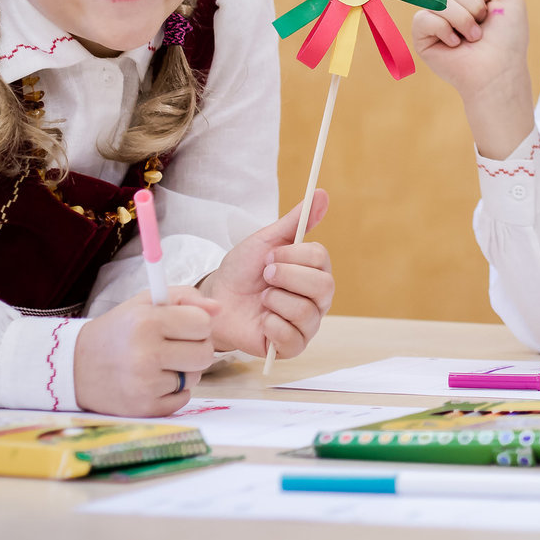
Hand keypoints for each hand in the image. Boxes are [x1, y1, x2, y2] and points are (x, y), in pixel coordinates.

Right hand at [74, 289, 219, 415]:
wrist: (75, 367)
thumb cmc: (118, 330)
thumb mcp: (145, 303)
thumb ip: (184, 297)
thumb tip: (219, 309)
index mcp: (147, 322)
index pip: (203, 324)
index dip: (196, 324)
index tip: (182, 326)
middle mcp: (146, 354)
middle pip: (206, 354)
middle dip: (195, 348)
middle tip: (174, 346)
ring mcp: (145, 385)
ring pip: (195, 377)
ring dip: (183, 370)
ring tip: (158, 363)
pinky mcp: (145, 408)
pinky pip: (183, 399)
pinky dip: (173, 391)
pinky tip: (152, 381)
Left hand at [198, 190, 334, 358]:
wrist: (216, 301)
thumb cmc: (242, 271)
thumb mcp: (266, 241)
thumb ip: (295, 220)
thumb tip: (321, 192)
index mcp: (315, 271)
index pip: (321, 258)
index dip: (292, 256)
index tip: (269, 257)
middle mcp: (317, 298)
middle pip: (323, 286)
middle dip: (286, 277)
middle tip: (265, 276)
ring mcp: (307, 324)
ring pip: (306, 312)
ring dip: (275, 301)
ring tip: (261, 300)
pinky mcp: (292, 347)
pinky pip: (293, 338)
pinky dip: (271, 325)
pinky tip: (261, 320)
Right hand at [410, 0, 536, 157]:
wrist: (499, 70)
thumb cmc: (508, 39)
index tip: (489, 0)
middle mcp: (447, 1)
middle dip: (473, 2)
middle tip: (482, 23)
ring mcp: (433, 17)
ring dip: (463, 18)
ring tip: (472, 37)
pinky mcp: (421, 36)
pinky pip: (424, 17)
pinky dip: (445, 30)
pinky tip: (454, 44)